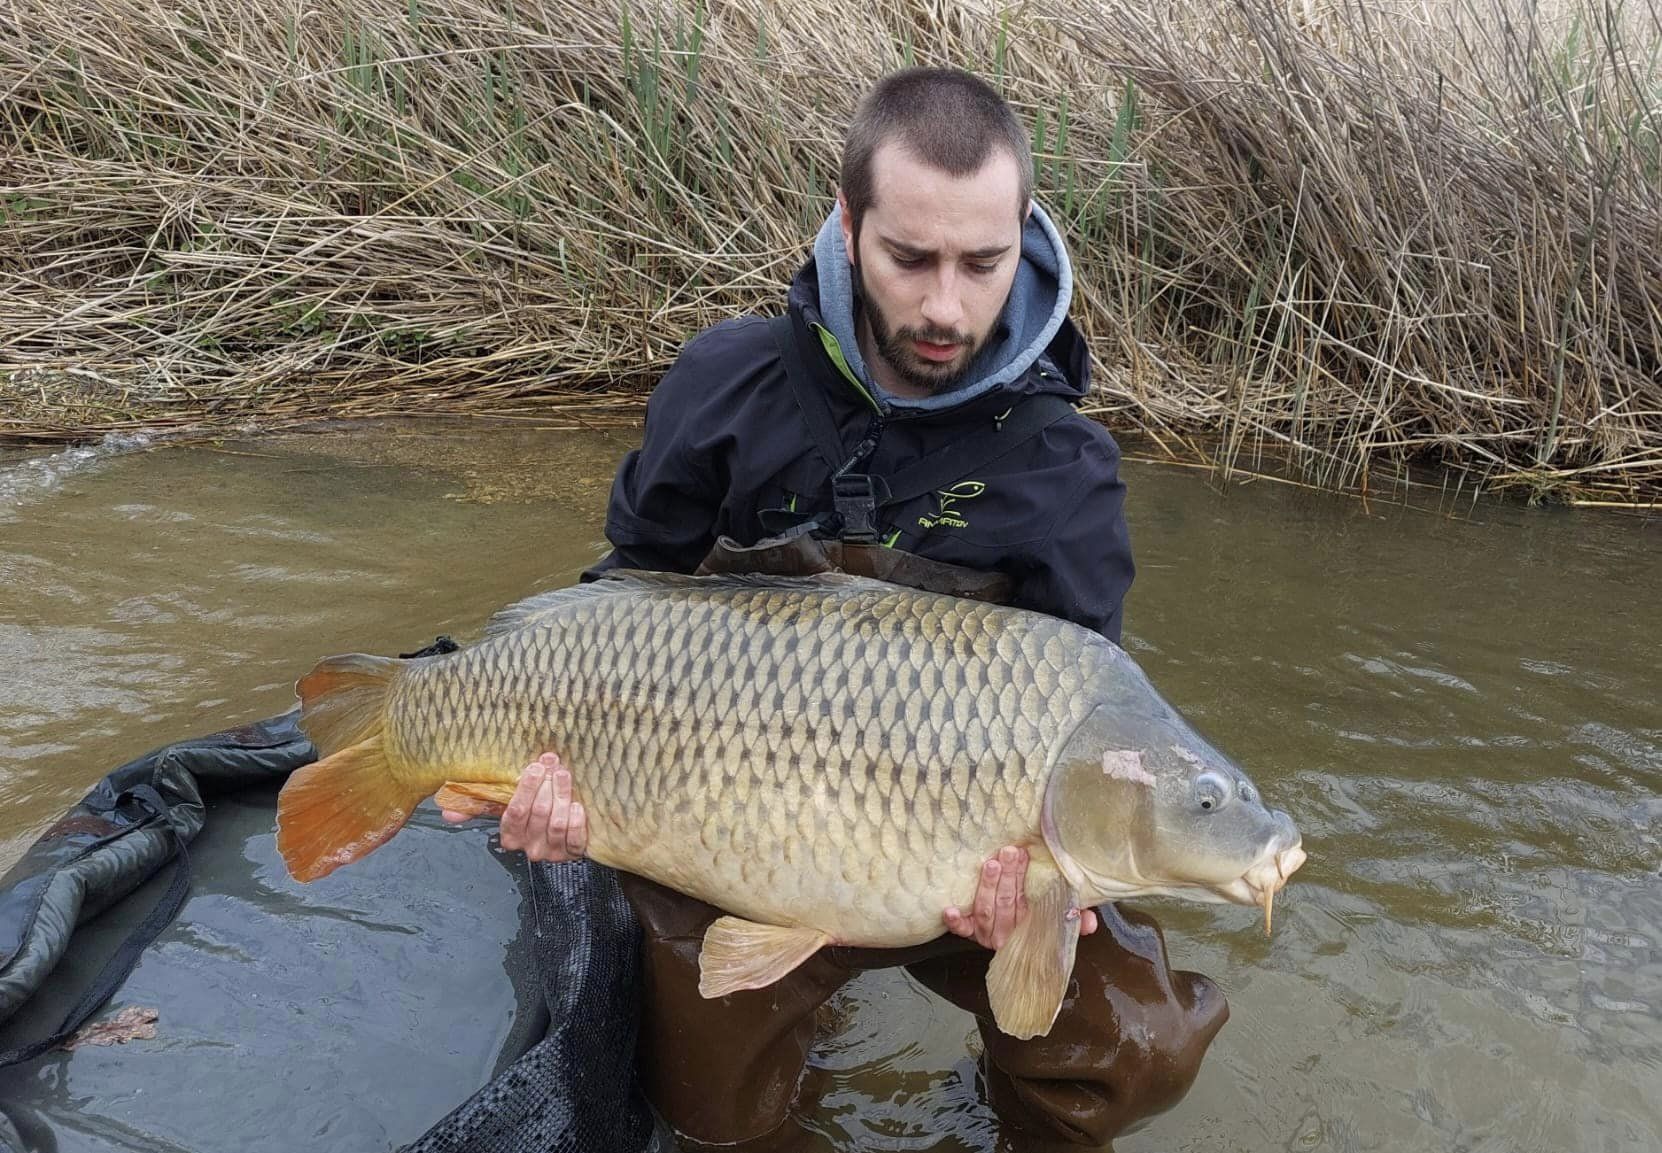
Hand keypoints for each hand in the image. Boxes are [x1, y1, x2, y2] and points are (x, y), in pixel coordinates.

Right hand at [441, 752, 587, 862]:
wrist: (564, 824)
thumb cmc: (531, 808)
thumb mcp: (505, 804)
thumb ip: (478, 804)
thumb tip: (446, 812)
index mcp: (510, 836)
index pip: (515, 813)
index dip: (526, 788)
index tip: (535, 766)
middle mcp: (529, 848)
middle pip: (538, 814)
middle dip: (546, 786)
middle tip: (553, 765)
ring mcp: (552, 852)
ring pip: (556, 824)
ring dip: (561, 796)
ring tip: (564, 775)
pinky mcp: (573, 853)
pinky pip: (575, 839)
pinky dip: (576, 822)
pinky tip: (577, 804)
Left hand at [942, 845, 1099, 947]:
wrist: (1016, 952)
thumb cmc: (1035, 920)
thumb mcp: (1057, 920)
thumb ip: (1073, 920)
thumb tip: (1090, 919)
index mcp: (1028, 926)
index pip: (1028, 904)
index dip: (1025, 882)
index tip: (1028, 858)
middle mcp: (1007, 931)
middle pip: (1006, 903)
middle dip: (1009, 876)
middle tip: (1011, 853)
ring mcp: (986, 932)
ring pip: (986, 910)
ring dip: (988, 887)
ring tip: (992, 864)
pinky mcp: (970, 933)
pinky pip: (962, 930)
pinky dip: (956, 921)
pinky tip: (950, 909)